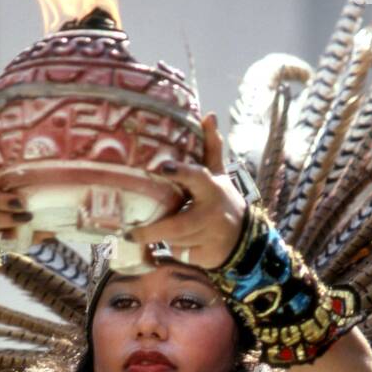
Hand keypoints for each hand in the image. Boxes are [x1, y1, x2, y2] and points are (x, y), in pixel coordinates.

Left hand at [125, 112, 247, 269]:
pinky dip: (174, 250)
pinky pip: (180, 253)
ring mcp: (210, 237)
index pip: (197, 177)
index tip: (163, 167)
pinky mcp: (206, 256)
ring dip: (162, 238)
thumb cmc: (220, 200)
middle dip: (152, 231)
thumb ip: (210, 148)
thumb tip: (208, 115)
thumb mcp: (217, 175)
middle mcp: (212, 213)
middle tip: (129, 232)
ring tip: (153, 233)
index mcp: (212, 188)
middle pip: (177, 225)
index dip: (181, 172)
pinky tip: (177, 243)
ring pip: (176, 241)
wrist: (243, 238)